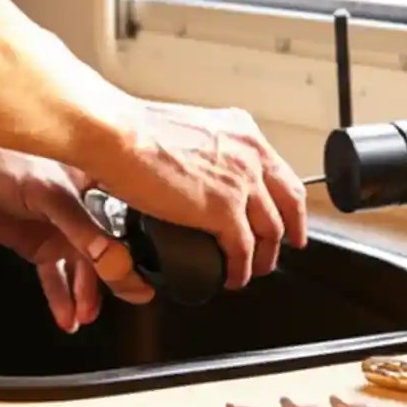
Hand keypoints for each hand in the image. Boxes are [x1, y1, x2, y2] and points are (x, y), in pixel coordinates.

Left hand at [0, 146, 153, 332]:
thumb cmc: (8, 165)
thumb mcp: (52, 196)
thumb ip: (82, 229)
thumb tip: (115, 260)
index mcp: (96, 190)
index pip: (124, 228)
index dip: (136, 256)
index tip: (145, 285)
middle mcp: (83, 212)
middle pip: (106, 255)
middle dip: (113, 282)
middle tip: (127, 302)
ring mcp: (62, 232)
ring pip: (82, 271)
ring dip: (86, 294)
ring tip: (86, 316)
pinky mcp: (40, 247)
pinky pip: (56, 277)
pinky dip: (61, 298)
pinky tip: (67, 318)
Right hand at [90, 100, 308, 290]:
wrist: (117, 137)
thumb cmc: (135, 131)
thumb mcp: (189, 130)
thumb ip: (206, 149)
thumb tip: (202, 170)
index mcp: (241, 131)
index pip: (279, 171)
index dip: (287, 200)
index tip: (287, 214)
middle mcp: (249, 154)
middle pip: (288, 202)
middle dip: (290, 230)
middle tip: (286, 246)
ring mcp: (241, 182)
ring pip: (270, 230)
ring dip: (264, 257)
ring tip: (251, 270)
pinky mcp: (224, 211)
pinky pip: (243, 250)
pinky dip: (240, 269)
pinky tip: (231, 276)